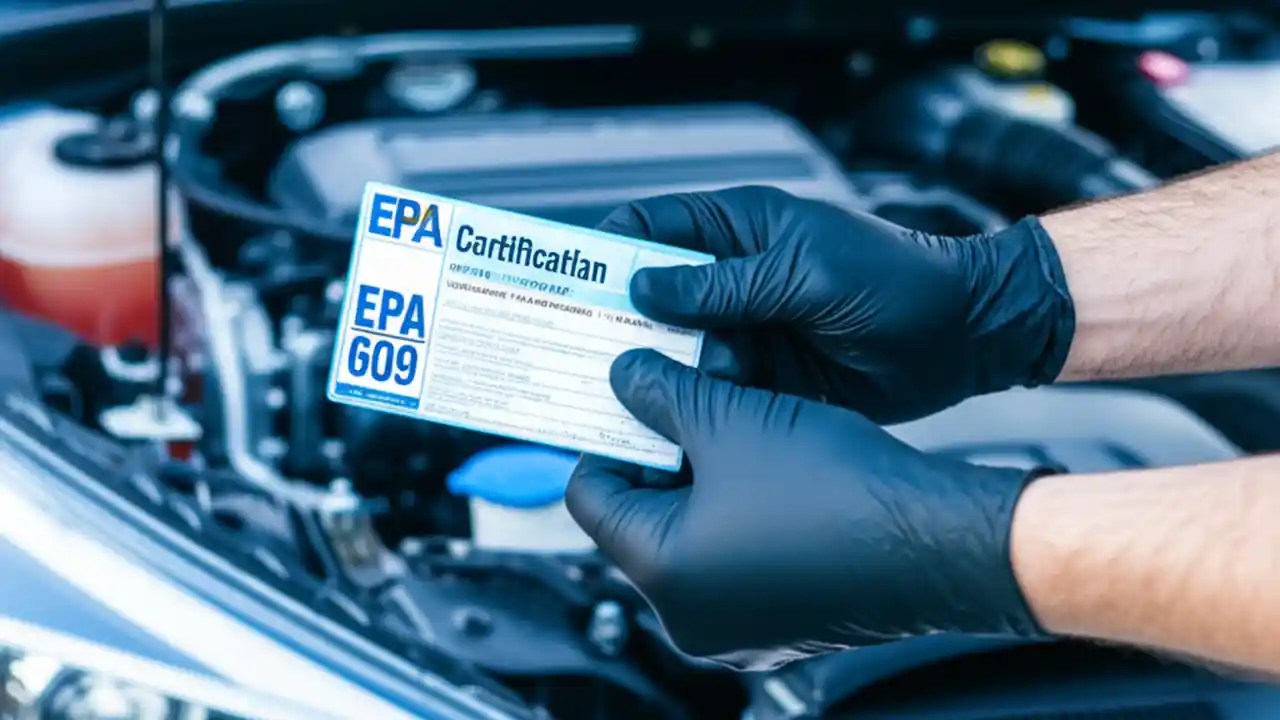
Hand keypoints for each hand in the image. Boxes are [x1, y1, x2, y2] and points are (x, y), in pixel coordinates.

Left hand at [566, 349, 1047, 670]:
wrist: (937, 539)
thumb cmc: (835, 488)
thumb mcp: (731, 419)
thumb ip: (662, 393)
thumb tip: (626, 375)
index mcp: (662, 573)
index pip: (591, 496)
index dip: (605, 437)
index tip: (624, 400)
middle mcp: (690, 617)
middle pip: (643, 516)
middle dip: (662, 453)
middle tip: (682, 400)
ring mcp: (740, 628)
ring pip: (695, 536)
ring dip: (705, 478)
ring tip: (735, 422)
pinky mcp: (785, 625)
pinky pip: (739, 561)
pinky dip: (743, 513)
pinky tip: (775, 467)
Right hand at [600, 186, 1074, 423]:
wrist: (963, 337)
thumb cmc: (894, 280)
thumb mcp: (805, 274)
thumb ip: (724, 285)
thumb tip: (641, 290)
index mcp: (738, 232)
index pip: (651, 231)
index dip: (605, 254)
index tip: (566, 286)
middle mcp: (731, 281)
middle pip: (650, 301)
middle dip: (618, 327)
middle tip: (576, 358)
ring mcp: (745, 331)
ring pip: (676, 354)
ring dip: (658, 375)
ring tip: (632, 401)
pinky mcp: (762, 380)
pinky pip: (710, 393)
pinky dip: (692, 409)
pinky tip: (670, 428)